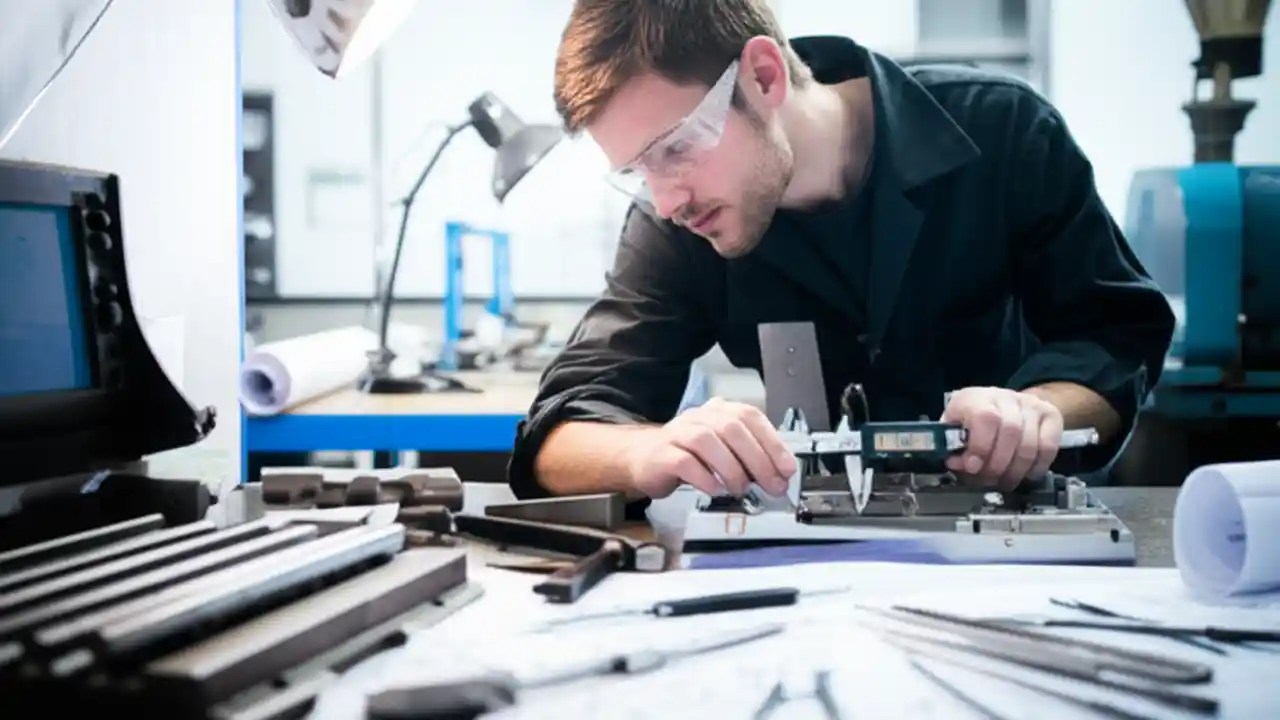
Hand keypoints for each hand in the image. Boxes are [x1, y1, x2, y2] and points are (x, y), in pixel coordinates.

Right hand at [623, 398, 797, 498]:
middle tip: (772, 485)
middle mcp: (699, 417)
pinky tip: (715, 490)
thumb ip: (749, 458)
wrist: (642, 458)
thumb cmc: (688, 455)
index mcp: (718, 412)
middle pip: (732, 428)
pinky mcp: (662, 454)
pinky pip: (684, 461)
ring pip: (708, 441)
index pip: (750, 417)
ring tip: (741, 489)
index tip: (787, 469)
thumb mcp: (722, 452)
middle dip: (758, 459)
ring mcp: (678, 433)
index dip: (772, 442)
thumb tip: (779, 475)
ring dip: (731, 468)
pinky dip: (704, 476)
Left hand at [940, 386, 1063, 491]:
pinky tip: (1024, 475)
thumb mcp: (953, 430)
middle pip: (1010, 430)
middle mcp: (1004, 397)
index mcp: (975, 397)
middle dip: (998, 464)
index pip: (985, 417)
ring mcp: (1030, 405)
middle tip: (990, 480)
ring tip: (1005, 482)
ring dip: (1016, 470)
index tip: (973, 467)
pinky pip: (1048, 447)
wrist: (1004, 405)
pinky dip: (1036, 467)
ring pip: (1030, 443)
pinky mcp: (1050, 416)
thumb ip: (952, 447)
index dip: (980, 446)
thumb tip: (957, 465)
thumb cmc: (973, 422)